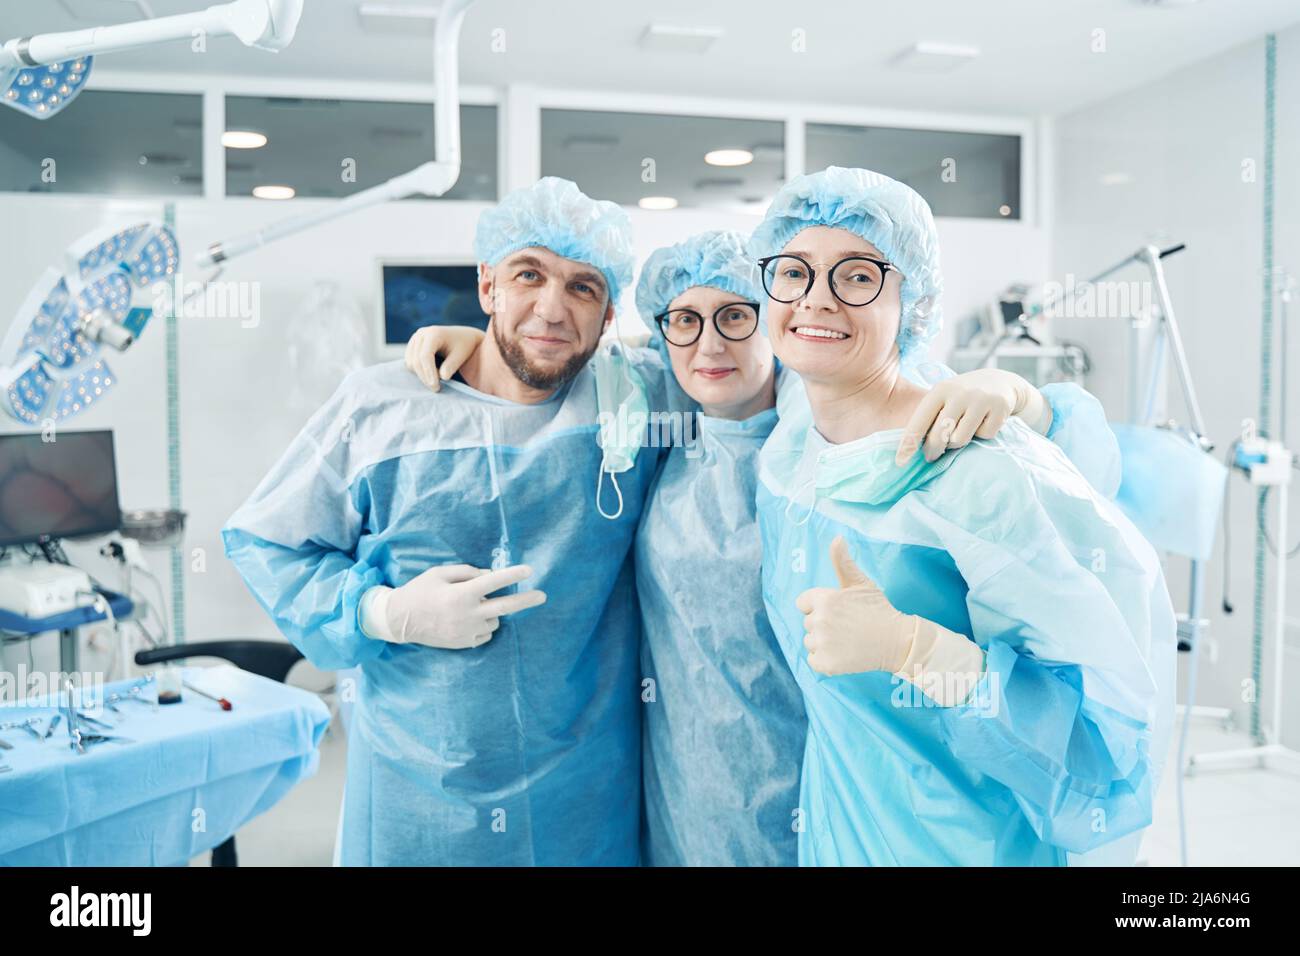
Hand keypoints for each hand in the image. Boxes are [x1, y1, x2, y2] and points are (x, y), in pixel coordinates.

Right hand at [366, 563, 545, 648]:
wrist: (400, 621)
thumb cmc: (420, 591)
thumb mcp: (440, 573)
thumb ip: (467, 572)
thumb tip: (490, 575)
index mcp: (462, 594)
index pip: (494, 581)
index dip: (513, 574)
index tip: (530, 570)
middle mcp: (468, 614)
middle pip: (505, 607)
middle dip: (526, 600)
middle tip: (543, 595)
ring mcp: (467, 631)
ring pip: (494, 620)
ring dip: (492, 612)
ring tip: (473, 606)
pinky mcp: (465, 643)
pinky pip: (486, 633)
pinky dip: (483, 625)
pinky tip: (468, 620)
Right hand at [404, 325, 485, 391]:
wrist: (463, 337)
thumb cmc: (464, 346)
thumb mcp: (461, 356)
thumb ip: (451, 366)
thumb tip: (443, 377)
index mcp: (434, 333)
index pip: (425, 356)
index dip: (429, 373)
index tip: (436, 387)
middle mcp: (421, 334)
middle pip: (416, 360)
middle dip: (425, 377)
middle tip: (437, 389)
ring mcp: (415, 339)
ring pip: (410, 363)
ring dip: (422, 374)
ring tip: (438, 378)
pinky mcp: (412, 345)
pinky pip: (409, 362)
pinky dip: (419, 371)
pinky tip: (432, 373)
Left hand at [795, 537, 916, 676]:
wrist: (897, 641)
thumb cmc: (878, 610)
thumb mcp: (860, 583)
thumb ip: (843, 562)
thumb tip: (837, 537)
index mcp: (824, 599)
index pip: (803, 603)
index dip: (818, 606)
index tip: (837, 611)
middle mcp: (819, 620)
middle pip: (808, 623)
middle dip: (823, 624)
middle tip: (847, 627)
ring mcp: (821, 643)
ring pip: (810, 642)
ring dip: (823, 643)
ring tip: (846, 640)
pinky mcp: (825, 663)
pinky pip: (813, 660)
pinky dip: (825, 660)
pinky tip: (843, 654)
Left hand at [896, 368, 1047, 464]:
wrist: (999, 382)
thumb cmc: (962, 396)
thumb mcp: (944, 399)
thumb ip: (931, 418)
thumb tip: (910, 449)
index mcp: (940, 390)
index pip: (920, 421)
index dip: (909, 443)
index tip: (900, 461)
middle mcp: (959, 393)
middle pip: (940, 435)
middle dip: (933, 450)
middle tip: (931, 456)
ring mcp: (980, 399)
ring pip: (960, 439)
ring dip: (958, 442)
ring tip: (961, 431)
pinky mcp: (999, 408)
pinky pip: (984, 436)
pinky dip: (983, 435)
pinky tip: (983, 422)